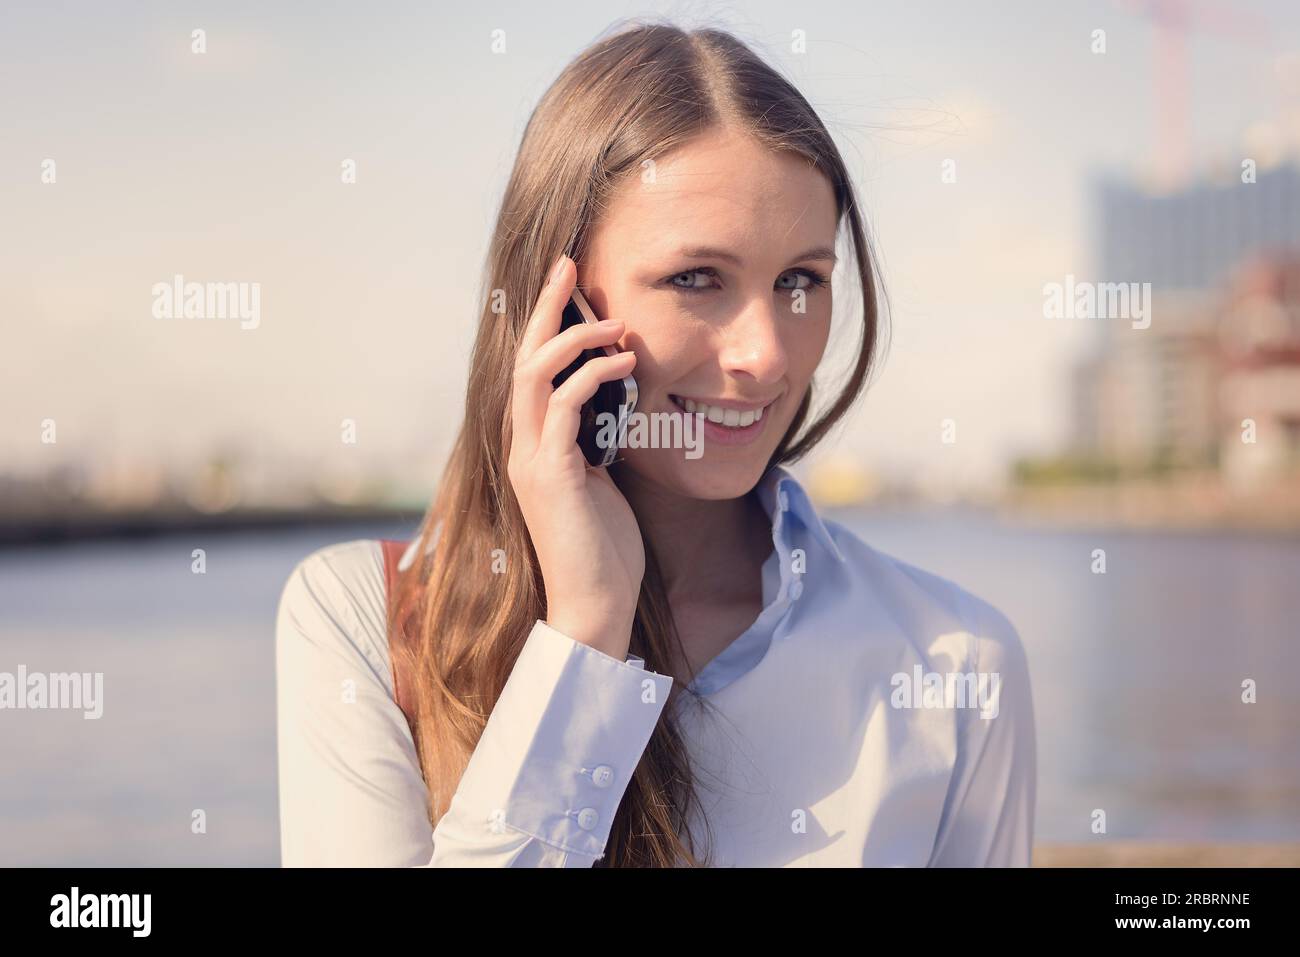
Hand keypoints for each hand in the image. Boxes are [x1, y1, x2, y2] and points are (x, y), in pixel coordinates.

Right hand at [506, 254, 644, 660]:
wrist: (594, 604)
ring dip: (573, 338)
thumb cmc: (603, 547)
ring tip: (614, 321)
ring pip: (534, 374)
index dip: (546, 323)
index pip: (532, 368)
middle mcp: (522, 445)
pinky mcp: (550, 474)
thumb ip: (595, 440)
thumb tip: (613, 403)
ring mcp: (531, 458)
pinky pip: (562, 407)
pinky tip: (625, 364)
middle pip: (523, 357)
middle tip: (570, 264)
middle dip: (546, 307)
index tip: (570, 284)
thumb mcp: (599, 480)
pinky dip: (592, 377)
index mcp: (533, 444)